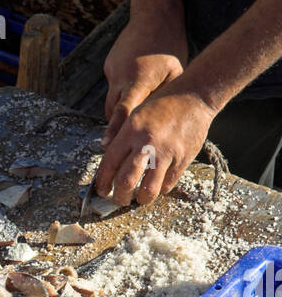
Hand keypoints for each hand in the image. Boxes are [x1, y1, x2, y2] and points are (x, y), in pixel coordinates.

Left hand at [94, 85, 216, 206]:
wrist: (194, 96)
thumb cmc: (162, 105)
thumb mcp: (136, 115)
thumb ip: (122, 138)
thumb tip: (109, 163)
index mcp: (131, 131)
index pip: (109, 164)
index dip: (102, 182)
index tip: (102, 190)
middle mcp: (147, 143)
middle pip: (126, 182)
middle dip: (120, 196)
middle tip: (120, 199)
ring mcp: (166, 153)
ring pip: (148, 190)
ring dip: (140, 199)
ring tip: (139, 199)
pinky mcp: (183, 159)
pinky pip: (167, 184)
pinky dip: (159, 189)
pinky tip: (156, 186)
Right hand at [103, 13, 189, 145]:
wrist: (155, 14)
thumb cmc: (170, 45)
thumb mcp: (175, 73)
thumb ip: (162, 98)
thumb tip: (153, 124)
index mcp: (139, 79)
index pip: (123, 111)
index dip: (114, 130)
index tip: (106, 146)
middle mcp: (121, 75)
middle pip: (112, 111)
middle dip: (117, 124)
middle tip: (125, 137)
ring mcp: (112, 68)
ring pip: (111, 100)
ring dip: (121, 108)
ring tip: (137, 105)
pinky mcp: (108, 64)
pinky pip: (113, 85)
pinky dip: (122, 89)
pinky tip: (136, 81)